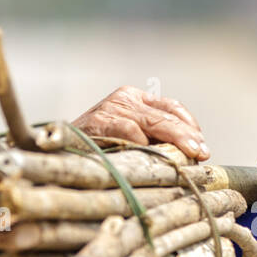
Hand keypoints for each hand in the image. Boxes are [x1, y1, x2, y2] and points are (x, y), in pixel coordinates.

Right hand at [70, 86, 209, 160]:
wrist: (54, 148)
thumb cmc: (95, 150)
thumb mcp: (128, 140)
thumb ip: (152, 141)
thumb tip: (189, 158)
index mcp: (134, 99)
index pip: (171, 107)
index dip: (190, 126)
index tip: (202, 146)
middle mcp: (124, 98)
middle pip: (167, 116)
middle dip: (188, 136)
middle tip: (202, 154)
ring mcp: (111, 108)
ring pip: (153, 123)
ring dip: (175, 141)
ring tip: (189, 156)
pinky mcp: (99, 121)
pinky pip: (129, 131)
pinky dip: (144, 144)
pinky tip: (158, 156)